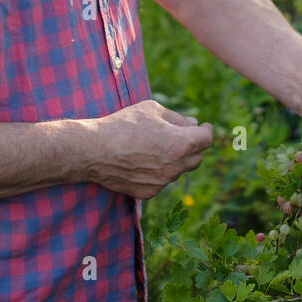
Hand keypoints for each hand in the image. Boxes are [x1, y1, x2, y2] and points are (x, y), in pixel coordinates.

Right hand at [86, 100, 213, 199]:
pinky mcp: (148, 192)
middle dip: (193, 146)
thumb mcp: (152, 109)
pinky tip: (142, 161)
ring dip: (175, 160)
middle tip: (181, 136)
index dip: (207, 131)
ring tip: (155, 147)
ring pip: (178, 171)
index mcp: (180, 143)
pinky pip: (161, 181)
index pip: (206, 139)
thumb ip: (177, 118)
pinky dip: (158, 172)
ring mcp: (162, 182)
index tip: (203, 127)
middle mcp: (175, 166)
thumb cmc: (123, 124)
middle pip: (197, 158)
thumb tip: (193, 125)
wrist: (93, 150)